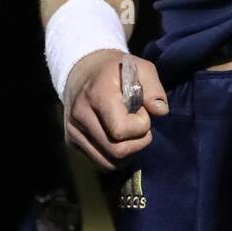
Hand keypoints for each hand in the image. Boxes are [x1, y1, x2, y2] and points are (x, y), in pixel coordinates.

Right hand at [63, 49, 168, 170]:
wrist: (83, 70)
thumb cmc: (117, 70)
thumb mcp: (140, 67)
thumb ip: (154, 88)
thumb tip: (161, 112)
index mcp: (97, 94)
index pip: (120, 130)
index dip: (140, 125)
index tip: (142, 111)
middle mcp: (80, 115)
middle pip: (116, 151)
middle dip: (138, 142)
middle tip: (140, 125)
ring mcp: (73, 131)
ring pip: (107, 163)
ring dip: (128, 154)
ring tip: (130, 133)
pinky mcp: (71, 142)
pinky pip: (99, 163)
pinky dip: (115, 158)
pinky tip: (119, 140)